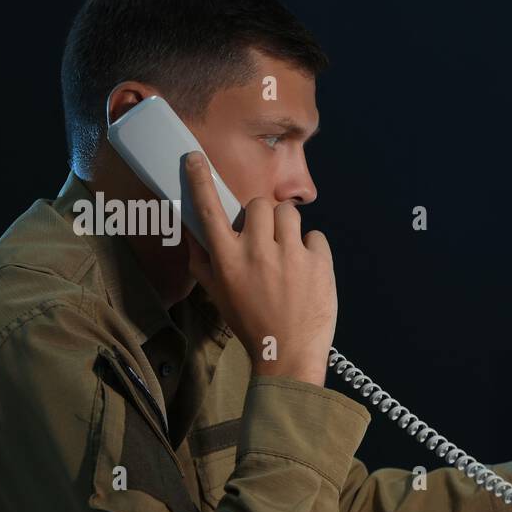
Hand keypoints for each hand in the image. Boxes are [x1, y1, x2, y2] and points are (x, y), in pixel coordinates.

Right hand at [182, 151, 336, 386]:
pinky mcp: (319, 263)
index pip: (209, 210)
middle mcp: (257, 252)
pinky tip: (306, 269)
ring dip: (287, 227)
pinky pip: (315, 235)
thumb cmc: (250, 324)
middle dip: (263, 215)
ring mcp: (290, 256)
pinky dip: (311, 248)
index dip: (200, 180)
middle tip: (266, 236)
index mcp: (227, 260)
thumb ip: (202, 261)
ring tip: (287, 252)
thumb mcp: (217, 295)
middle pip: (260, 204)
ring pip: (289, 213)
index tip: (195, 158)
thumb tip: (192, 232)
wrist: (287, 353)